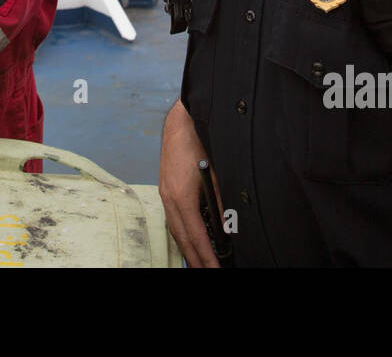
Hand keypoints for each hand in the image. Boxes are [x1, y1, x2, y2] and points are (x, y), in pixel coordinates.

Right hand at [158, 98, 219, 267]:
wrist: (181, 121)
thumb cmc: (200, 142)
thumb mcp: (217, 175)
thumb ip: (220, 203)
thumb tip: (226, 227)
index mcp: (182, 196)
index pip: (196, 235)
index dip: (206, 256)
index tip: (215, 268)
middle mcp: (170, 197)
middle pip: (182, 237)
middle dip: (195, 258)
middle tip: (208, 271)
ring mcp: (165, 192)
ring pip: (175, 229)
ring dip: (187, 247)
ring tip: (199, 261)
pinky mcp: (166, 187)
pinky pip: (173, 217)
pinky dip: (182, 232)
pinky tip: (190, 237)